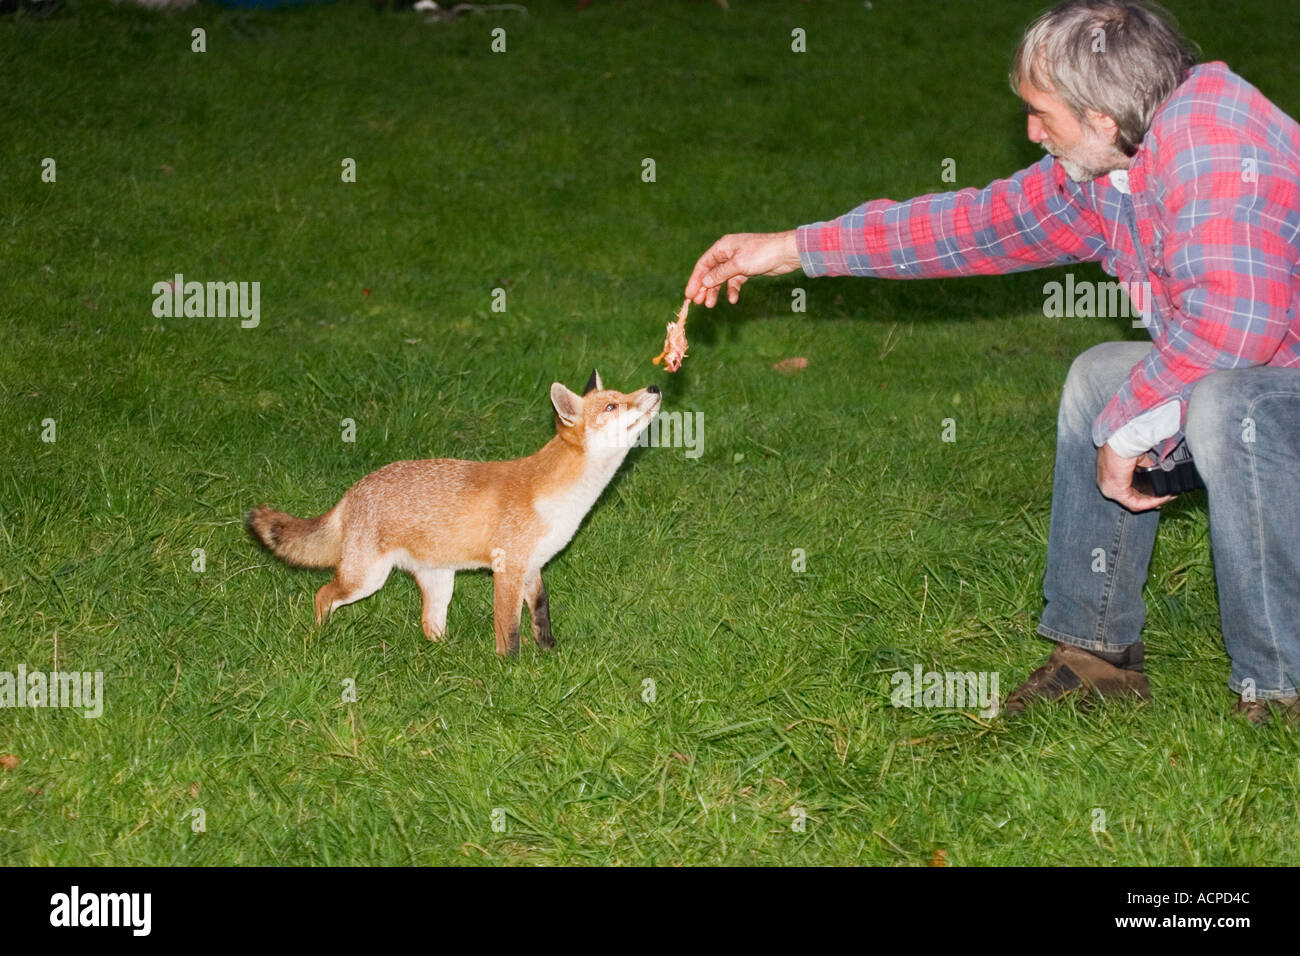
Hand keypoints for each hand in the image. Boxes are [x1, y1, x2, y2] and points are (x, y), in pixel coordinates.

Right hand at [684, 230, 800, 306]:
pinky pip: (735, 281)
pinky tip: (733, 299)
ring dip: (716, 291)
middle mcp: (728, 253)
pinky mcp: (747, 269)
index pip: (703, 264)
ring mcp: (737, 261)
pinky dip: (732, 290)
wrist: (786, 252)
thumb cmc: (762, 253)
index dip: (695, 280)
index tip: (689, 295)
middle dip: (704, 288)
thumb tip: (704, 283)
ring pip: (721, 278)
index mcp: (722, 247)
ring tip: (711, 305)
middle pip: (710, 272)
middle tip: (698, 303)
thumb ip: (720, 274)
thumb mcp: (738, 265)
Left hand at [1096, 443, 1174, 511]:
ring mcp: (1111, 491)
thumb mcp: (1137, 459)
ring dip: (1153, 501)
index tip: (1158, 495)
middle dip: (1151, 500)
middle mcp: (1107, 486)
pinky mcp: (1117, 492)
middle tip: (1165, 498)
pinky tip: (1162, 497)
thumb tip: (1155, 471)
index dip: (1145, 495)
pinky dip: (1151, 502)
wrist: (1120, 441)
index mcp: (1109, 477)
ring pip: (1135, 503)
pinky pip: (1136, 504)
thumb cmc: (1123, 445)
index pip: (1128, 491)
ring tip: (1167, 497)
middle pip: (1133, 499)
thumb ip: (1144, 467)